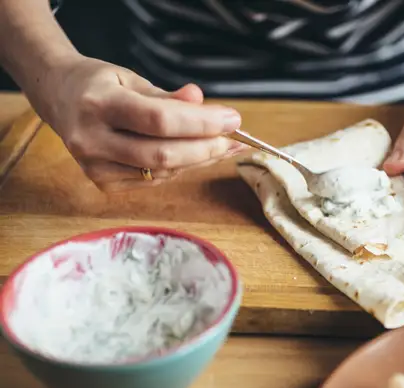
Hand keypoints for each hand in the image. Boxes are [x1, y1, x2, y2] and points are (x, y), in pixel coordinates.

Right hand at [35, 56, 244, 190]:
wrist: (59, 98)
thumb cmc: (100, 84)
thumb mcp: (131, 78)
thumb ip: (167, 96)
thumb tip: (201, 101)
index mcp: (99, 104)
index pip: (159, 120)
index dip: (201, 123)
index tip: (233, 119)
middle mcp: (92, 139)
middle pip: (162, 155)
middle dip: (206, 148)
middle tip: (234, 139)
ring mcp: (94, 166)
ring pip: (162, 172)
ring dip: (200, 160)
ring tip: (225, 146)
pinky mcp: (103, 183)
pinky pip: (154, 180)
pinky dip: (180, 168)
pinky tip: (197, 155)